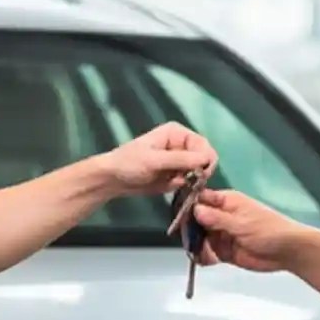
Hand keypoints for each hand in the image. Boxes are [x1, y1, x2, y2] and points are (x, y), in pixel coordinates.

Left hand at [99, 122, 216, 196]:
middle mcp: (182, 145)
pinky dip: (184, 186)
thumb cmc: (129, 163)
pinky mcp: (177, 175)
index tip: (202, 174)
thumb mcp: (154, 160)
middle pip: (205, 157)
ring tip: (174, 183)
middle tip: (189, 182)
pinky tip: (169, 186)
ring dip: (191, 180)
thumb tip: (206, 159)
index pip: (203, 144)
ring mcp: (180, 161)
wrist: (113, 180)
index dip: (205, 159)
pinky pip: (190, 182)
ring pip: (200, 171)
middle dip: (199, 171)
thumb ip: (180, 159)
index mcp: (177, 133)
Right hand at [191, 189, 310, 272]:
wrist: (287, 251)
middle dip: (189, 229)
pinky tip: (205, 260)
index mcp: (226, 202)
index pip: (201, 199)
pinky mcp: (224, 251)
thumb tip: (195, 209)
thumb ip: (217, 218)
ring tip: (197, 252)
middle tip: (187, 239)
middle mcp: (221, 216)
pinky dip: (203, 256)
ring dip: (196, 245)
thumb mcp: (241, 222)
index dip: (188, 206)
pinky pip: (208, 253)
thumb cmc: (268, 230)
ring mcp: (222, 234)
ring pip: (200, 238)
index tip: (178, 217)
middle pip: (196, 220)